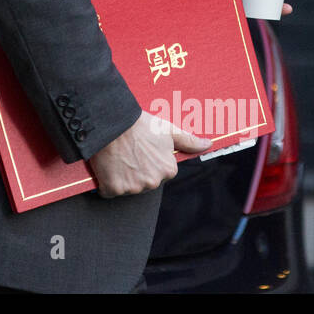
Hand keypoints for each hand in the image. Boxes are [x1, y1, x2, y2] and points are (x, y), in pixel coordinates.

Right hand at [88, 113, 209, 197]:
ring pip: (126, 188)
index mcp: (167, 170)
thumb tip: (208, 144)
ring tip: (115, 157)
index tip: (140, 151)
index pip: (158, 173)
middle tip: (126, 153)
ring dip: (119, 177)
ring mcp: (133, 187)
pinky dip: (105, 182)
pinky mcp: (113, 189)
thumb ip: (189, 141)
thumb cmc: (139, 124)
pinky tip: (106, 166)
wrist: (111, 122)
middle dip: (134, 172)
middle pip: (142, 183)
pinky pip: (108, 191)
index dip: (147, 162)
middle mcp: (153, 182)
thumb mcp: (167, 129)